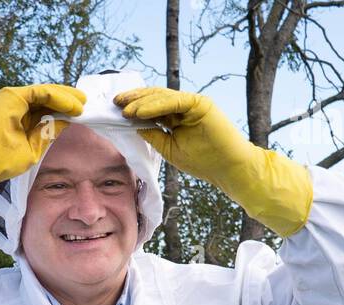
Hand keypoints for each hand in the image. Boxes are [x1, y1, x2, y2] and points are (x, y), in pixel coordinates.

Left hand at [113, 86, 312, 237]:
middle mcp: (183, 107)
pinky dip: (155, 105)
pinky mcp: (200, 103)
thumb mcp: (170, 149)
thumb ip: (154, 136)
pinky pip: (173, 101)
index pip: (152, 108)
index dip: (134, 107)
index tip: (116, 111)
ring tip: (124, 108)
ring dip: (141, 101)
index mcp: (176, 117)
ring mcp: (192, 103)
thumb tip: (134, 125)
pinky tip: (139, 112)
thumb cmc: (203, 162)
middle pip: (154, 98)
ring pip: (162, 97)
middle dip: (134, 99)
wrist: (228, 168)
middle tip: (115, 102)